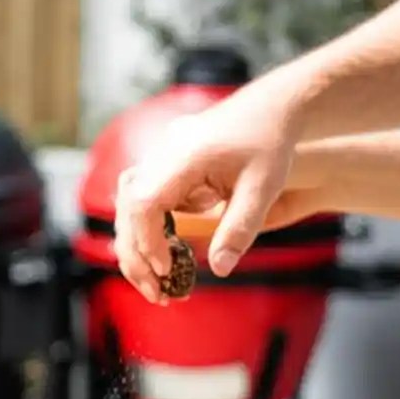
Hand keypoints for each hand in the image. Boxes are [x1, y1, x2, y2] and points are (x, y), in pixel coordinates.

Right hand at [113, 94, 302, 303]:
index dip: (148, 241)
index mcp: (183, 157)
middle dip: (136, 254)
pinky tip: (170, 249)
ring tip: (158, 279)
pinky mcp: (162, 164)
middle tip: (156, 292)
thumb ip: (240, 229)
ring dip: (137, 244)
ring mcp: (158, 157)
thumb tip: (220, 270)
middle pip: (127, 209)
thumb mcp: (263, 188)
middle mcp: (161, 155)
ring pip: (128, 206)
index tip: (167, 269)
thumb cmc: (271, 143)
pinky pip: (142, 200)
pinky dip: (148, 229)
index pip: (144, 203)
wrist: (272, 106)